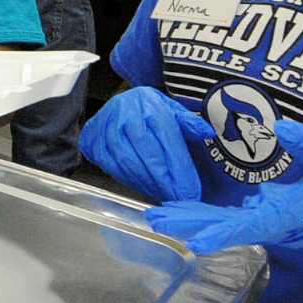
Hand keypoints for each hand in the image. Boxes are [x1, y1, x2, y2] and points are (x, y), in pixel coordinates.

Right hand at [79, 88, 206, 203]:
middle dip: (165, 182)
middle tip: (178, 198)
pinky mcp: (95, 142)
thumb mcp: (173, 109)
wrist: (119, 104)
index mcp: (151, 108)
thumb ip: (190, 122)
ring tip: (163, 195)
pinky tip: (143, 187)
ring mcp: (108, 130)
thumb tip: (207, 132)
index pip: (168, 143)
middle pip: (148, 155)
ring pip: (128, 163)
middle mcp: (127, 117)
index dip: (180, 170)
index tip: (190, 190)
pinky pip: (112, 166)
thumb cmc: (149, 110)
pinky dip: (129, 180)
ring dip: (147, 184)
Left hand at [145, 119, 302, 253]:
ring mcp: (278, 224)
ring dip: (194, 221)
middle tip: (156, 219)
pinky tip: (183, 212)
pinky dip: (209, 217)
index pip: (258, 225)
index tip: (197, 241)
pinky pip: (237, 220)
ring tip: (159, 216)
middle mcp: (284, 224)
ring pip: (230, 224)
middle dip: (193, 225)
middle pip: (232, 228)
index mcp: (302, 212)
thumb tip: (282, 129)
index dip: (227, 232)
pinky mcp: (275, 217)